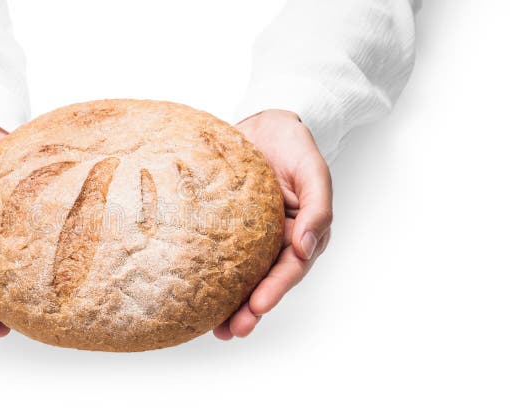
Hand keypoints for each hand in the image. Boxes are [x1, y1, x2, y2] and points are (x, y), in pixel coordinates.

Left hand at [214, 110, 332, 339]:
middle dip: (249, 310)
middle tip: (232, 331)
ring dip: (230, 304)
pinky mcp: (224, 227)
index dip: (275, 290)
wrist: (267, 122)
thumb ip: (317, 209)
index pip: (289, 269)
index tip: (258, 306)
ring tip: (215, 329)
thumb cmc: (295, 146)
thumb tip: (305, 247)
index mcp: (299, 234)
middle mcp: (274, 241)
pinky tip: (192, 292)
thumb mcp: (313, 172)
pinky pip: (215, 252)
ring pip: (240, 276)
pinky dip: (207, 274)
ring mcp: (249, 237)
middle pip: (263, 282)